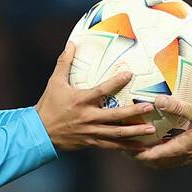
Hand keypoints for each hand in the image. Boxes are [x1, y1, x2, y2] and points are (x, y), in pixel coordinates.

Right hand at [35, 42, 156, 150]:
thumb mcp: (55, 82)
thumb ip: (64, 62)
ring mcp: (91, 132)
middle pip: (116, 116)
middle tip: (150, 107)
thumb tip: (72, 42)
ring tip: (152, 130)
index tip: (129, 74)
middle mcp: (88, 117)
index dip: (116, 82)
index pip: (102, 90)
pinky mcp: (91, 143)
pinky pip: (111, 146)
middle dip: (134, 112)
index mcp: (81, 101)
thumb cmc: (48, 106)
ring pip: (117, 134)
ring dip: (135, 132)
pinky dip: (125, 147)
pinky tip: (139, 148)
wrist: (40, 133)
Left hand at [125, 94, 191, 166]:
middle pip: (153, 162)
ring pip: (162, 161)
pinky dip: (161, 150)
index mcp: (181, 149)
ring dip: (149, 154)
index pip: (150, 157)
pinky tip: (160, 138)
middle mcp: (182, 157)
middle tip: (125, 146)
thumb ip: (179, 106)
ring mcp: (188, 157)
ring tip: (139, 144)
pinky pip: (172, 156)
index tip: (121, 147)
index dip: (134, 154)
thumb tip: (158, 99)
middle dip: (138, 156)